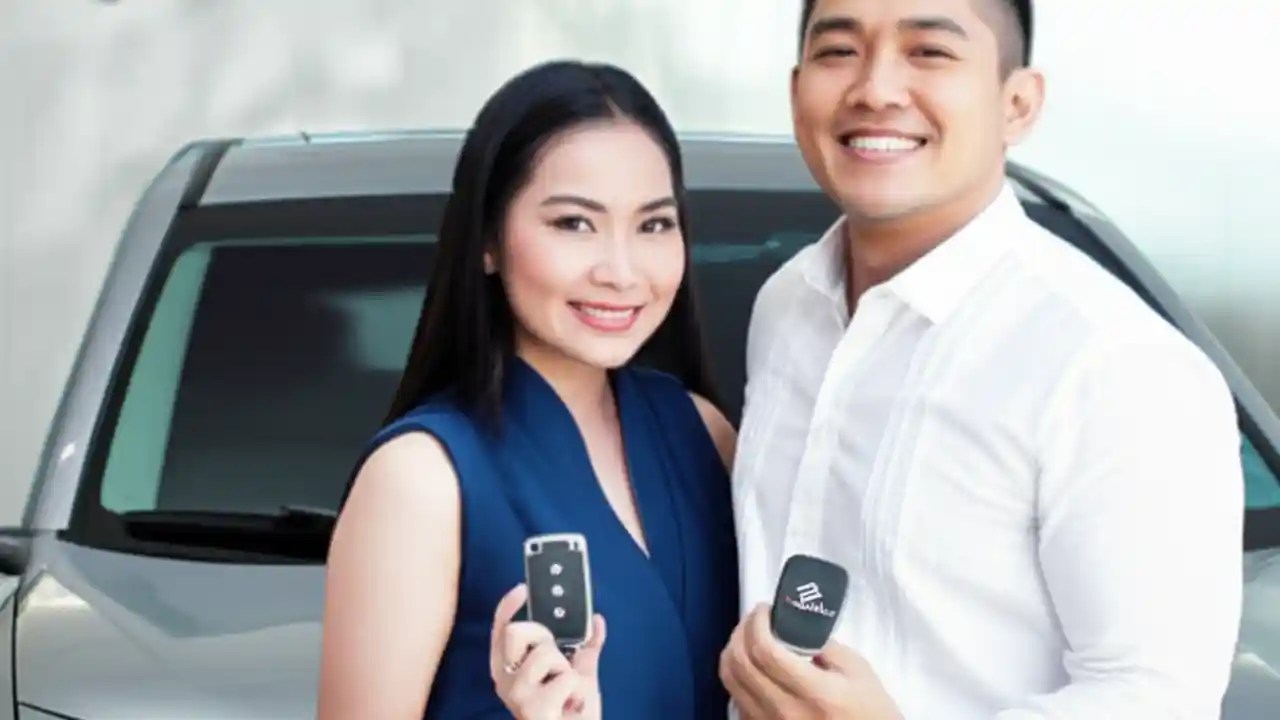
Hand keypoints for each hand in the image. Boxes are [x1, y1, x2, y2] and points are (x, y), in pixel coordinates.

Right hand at [489, 583, 606, 719]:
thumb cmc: (571, 715)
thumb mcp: (578, 676)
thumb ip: (585, 648)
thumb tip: (597, 621)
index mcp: (510, 671)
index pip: (499, 630)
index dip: (507, 606)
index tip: (523, 588)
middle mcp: (506, 682)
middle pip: (516, 631)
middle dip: (543, 636)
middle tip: (559, 658)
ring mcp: (518, 695)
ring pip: (545, 652)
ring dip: (566, 668)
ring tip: (567, 692)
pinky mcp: (534, 708)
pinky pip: (566, 677)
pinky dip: (579, 689)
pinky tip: (572, 707)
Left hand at [719, 603, 901, 719]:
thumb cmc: (870, 712)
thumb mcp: (858, 671)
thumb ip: (823, 644)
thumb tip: (791, 627)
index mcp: (815, 693)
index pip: (766, 650)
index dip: (757, 622)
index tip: (764, 609)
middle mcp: (786, 712)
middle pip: (740, 663)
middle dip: (741, 631)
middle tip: (755, 619)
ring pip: (730, 681)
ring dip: (733, 651)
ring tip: (749, 638)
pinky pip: (736, 700)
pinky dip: (738, 677)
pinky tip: (753, 667)